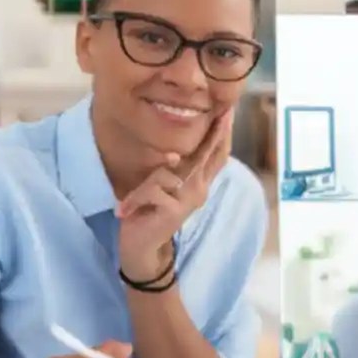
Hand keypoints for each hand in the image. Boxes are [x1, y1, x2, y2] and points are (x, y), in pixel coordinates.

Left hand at [116, 111, 232, 280]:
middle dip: (216, 132)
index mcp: (197, 182)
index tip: (228, 111)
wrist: (142, 246)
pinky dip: (136, 199)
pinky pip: (152, 189)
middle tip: (225, 112)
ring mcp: (189, 199)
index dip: (222, 134)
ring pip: (165, 173)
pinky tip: (128, 212)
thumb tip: (177, 152)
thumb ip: (174, 170)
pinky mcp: (175, 209)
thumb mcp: (163, 187)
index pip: (214, 155)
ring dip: (144, 187)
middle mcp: (199, 189)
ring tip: (134, 205)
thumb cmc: (149, 212)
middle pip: (207, 155)